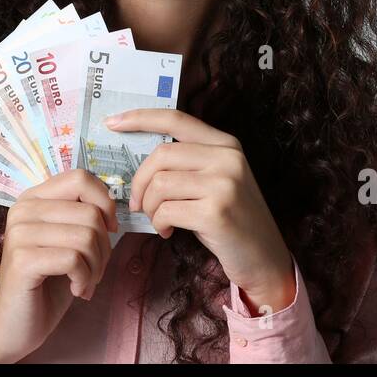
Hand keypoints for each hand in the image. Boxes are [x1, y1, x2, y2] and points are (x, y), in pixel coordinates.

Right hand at [0, 168, 117, 362]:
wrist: (14, 327)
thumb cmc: (47, 284)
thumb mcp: (68, 242)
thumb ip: (83, 217)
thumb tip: (112, 206)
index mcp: (34, 198)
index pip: (80, 178)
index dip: (105, 203)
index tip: (109, 229)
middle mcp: (23, 209)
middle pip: (90, 212)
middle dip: (104, 247)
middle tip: (95, 270)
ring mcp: (19, 233)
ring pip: (86, 236)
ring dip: (96, 266)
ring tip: (85, 281)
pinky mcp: (22, 259)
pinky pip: (74, 259)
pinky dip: (84, 278)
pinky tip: (76, 289)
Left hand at [114, 108, 296, 314]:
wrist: (264, 258)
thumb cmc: (231, 220)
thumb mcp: (217, 180)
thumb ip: (188, 163)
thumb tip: (139, 160)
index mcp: (225, 144)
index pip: (176, 119)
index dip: (140, 117)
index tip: (112, 122)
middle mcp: (227, 157)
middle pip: (161, 154)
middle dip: (140, 181)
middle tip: (139, 203)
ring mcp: (224, 183)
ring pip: (160, 183)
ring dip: (150, 206)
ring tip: (160, 220)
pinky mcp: (216, 212)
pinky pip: (167, 210)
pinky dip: (159, 223)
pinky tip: (169, 232)